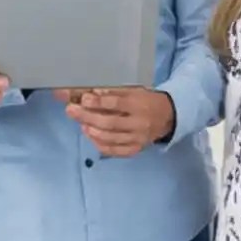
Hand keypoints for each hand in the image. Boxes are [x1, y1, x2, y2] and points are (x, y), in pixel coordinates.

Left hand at [60, 87, 174, 157]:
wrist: (168, 116)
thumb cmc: (145, 100)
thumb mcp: (133, 90)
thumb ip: (112, 92)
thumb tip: (90, 93)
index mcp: (139, 104)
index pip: (116, 104)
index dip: (98, 102)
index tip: (83, 99)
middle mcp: (139, 123)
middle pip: (110, 123)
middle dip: (88, 117)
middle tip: (71, 111)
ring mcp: (138, 139)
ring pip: (111, 138)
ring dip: (92, 131)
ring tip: (81, 124)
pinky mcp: (136, 149)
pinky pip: (116, 150)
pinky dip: (101, 145)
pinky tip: (91, 136)